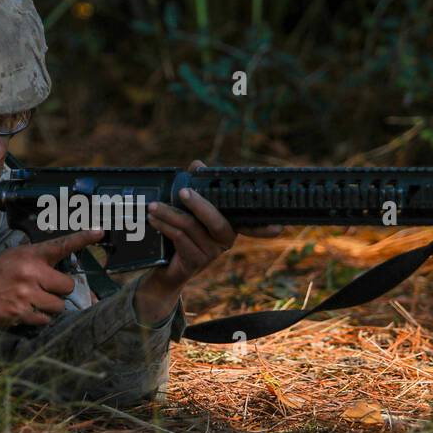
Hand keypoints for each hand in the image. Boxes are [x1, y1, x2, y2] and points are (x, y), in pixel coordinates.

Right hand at [0, 229, 103, 334]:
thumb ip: (38, 262)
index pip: (61, 244)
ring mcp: (25, 293)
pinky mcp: (20, 312)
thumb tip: (65, 278)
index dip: (83, 238)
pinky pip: (44, 320)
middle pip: (68, 285)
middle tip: (45, 289)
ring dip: (50, 307)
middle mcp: (30, 272)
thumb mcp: (14, 258)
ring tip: (32, 301)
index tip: (99, 232)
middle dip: (60, 290)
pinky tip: (24, 311)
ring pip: (58, 305)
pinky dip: (38, 318)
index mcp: (30, 254)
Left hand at [133, 159, 282, 324]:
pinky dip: (165, 226)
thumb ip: (196, 186)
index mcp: (230, 224)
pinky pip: (180, 239)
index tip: (278, 229)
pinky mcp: (196, 261)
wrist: (168, 267)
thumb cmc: (183, 233)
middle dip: (199, 203)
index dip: (264, 227)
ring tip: (153, 206)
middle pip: (217, 220)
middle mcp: (226, 239)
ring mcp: (212, 252)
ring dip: (169, 214)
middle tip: (182, 191)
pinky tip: (154, 219)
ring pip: (191, 227)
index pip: (250, 223)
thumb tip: (198, 164)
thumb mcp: (189, 208)